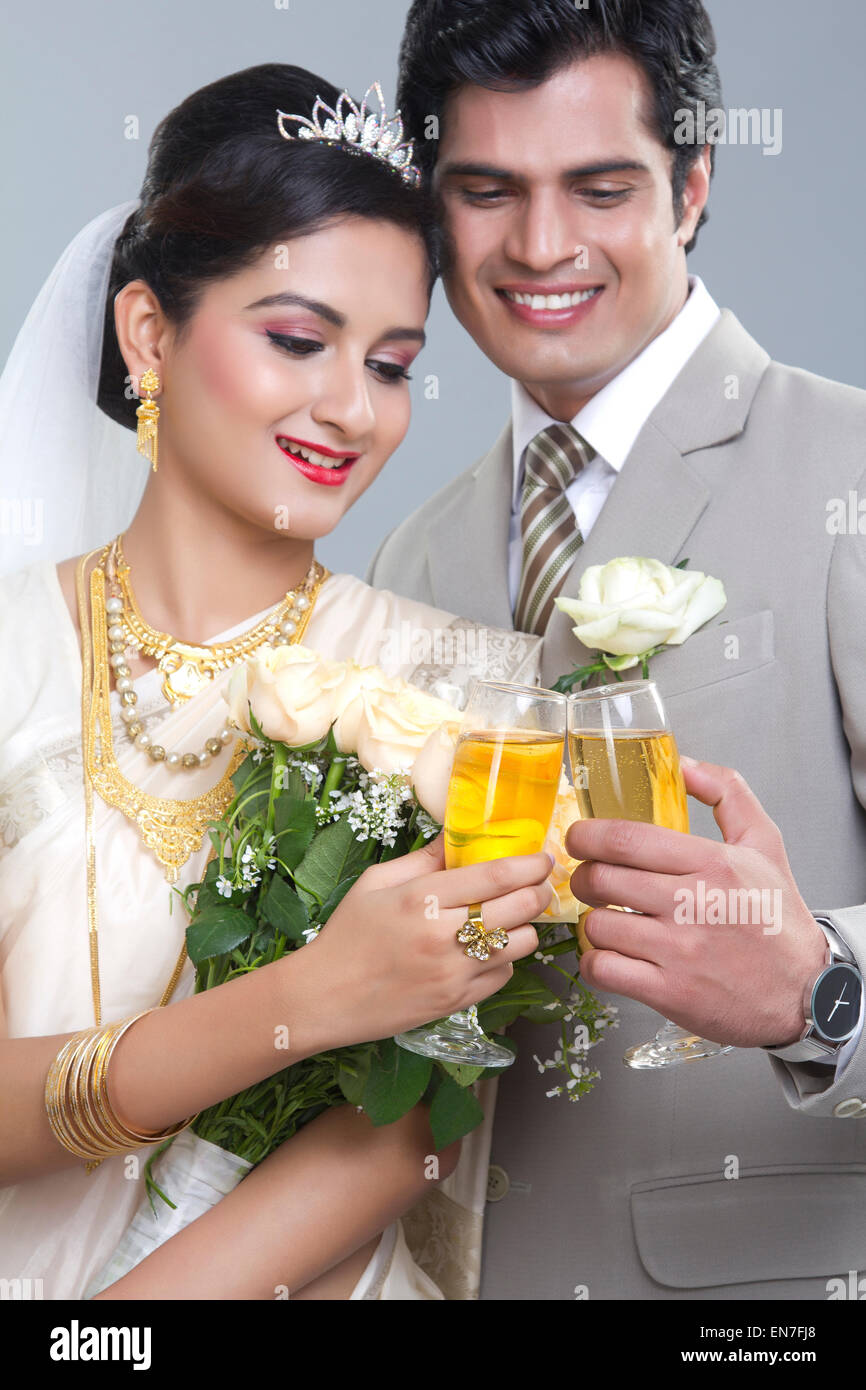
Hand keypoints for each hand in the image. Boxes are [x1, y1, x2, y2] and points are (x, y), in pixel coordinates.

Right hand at [298, 832, 551, 1047]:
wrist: (324, 999)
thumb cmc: (347, 935)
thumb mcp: (376, 883)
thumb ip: (422, 859)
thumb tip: (458, 834)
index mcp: (422, 899)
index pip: (496, 876)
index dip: (530, 863)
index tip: (544, 856)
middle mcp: (444, 936)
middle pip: (520, 907)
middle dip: (539, 890)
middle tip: (539, 883)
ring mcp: (454, 973)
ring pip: (522, 944)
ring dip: (524, 927)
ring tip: (511, 917)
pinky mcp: (457, 1002)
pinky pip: (504, 976)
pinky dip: (504, 960)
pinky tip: (486, 950)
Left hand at [565, 759, 827, 1047]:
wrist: (804, 992)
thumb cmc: (778, 919)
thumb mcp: (764, 843)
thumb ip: (726, 793)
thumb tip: (681, 765)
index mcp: (712, 863)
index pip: (627, 839)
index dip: (587, 836)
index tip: (578, 838)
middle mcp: (693, 905)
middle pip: (602, 879)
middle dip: (583, 877)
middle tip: (589, 880)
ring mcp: (679, 951)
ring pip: (597, 925)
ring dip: (592, 921)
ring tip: (607, 920)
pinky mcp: (669, 993)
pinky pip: (603, 969)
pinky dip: (596, 962)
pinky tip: (612, 955)